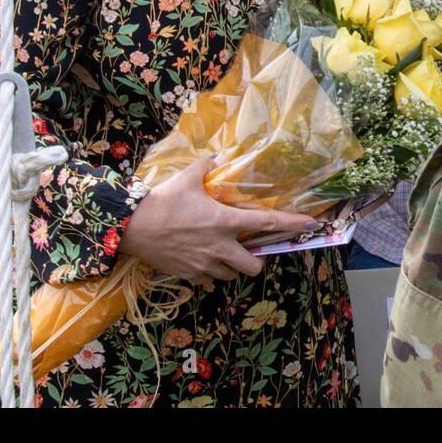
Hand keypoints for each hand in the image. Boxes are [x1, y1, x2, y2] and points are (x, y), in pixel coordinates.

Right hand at [118, 158, 320, 287]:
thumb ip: (205, 167)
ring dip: (232, 267)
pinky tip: (201, 260)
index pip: (266, 223)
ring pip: (232, 276)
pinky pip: (209, 281)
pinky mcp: (190, 276)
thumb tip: (215, 162)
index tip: (311, 225)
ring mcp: (205, 265)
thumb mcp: (186, 177)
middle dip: (255, 260)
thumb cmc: (162, 201)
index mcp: (224, 221)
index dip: (291, 224)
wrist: (131, 228)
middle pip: (254, 265)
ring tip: (222, 253)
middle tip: (247, 249)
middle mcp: (220, 247)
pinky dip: (210, 273)